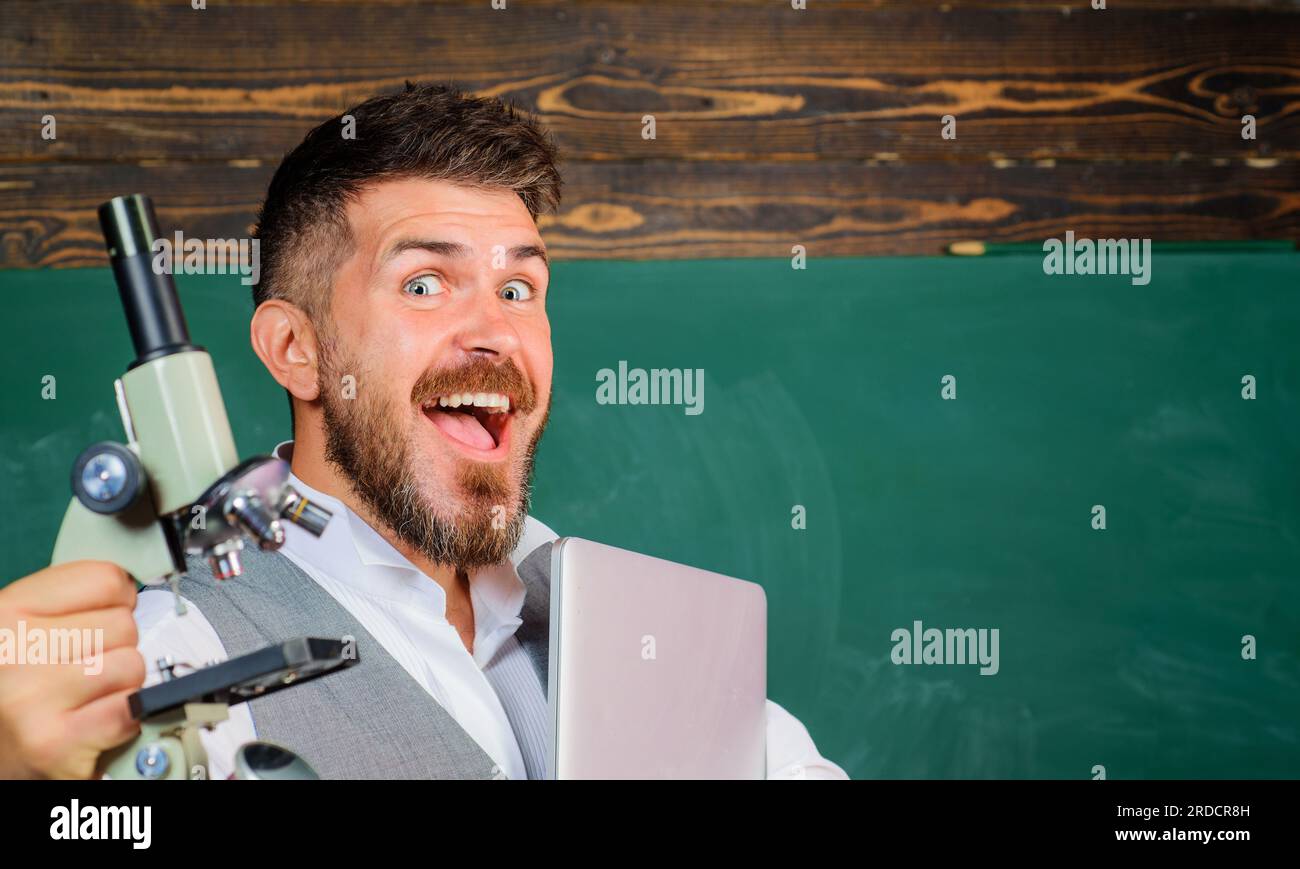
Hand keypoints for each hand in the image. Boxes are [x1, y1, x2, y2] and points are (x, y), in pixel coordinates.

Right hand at [0, 561, 143, 778]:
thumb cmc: (17, 690)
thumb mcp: (27, 631)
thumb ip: (73, 604)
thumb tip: (133, 586)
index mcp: (6, 612)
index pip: (106, 579)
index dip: (118, 602)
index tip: (102, 621)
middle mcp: (11, 650)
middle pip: (124, 624)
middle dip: (117, 649)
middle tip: (85, 673)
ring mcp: (31, 696)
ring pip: (132, 664)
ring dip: (123, 685)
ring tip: (87, 699)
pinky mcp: (54, 741)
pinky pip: (131, 707)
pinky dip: (125, 718)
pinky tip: (94, 724)